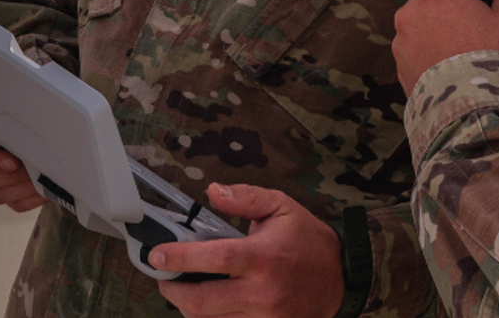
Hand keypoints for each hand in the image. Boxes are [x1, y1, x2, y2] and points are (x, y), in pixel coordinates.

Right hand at [0, 116, 46, 210]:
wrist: (9, 117)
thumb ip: (0, 115)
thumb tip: (17, 111)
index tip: (12, 161)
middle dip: (13, 176)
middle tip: (34, 167)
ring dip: (23, 188)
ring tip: (41, 176)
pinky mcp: (3, 191)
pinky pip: (14, 203)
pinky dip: (31, 199)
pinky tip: (44, 189)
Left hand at [152, 184, 344, 317]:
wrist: (341, 278)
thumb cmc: (308, 242)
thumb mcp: (282, 207)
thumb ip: (246, 197)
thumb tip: (213, 191)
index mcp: (264, 257)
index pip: (214, 258)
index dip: (180, 258)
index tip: (157, 255)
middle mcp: (262, 292)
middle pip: (202, 303)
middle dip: (173, 291)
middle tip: (164, 278)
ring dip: (189, 306)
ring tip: (186, 289)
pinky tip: (212, 304)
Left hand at [392, 0, 498, 93]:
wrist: (470, 109)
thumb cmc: (493, 58)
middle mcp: (411, 11)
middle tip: (482, 17)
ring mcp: (402, 40)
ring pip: (425, 19)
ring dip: (443, 23)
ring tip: (467, 44)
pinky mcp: (401, 65)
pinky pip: (418, 45)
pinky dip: (433, 47)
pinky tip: (454, 63)